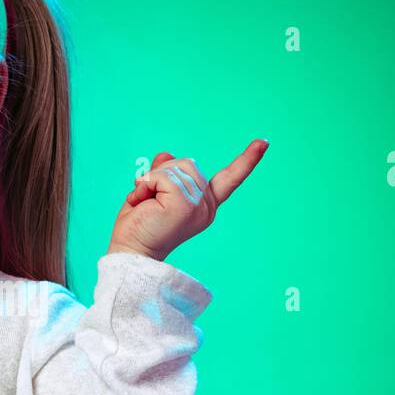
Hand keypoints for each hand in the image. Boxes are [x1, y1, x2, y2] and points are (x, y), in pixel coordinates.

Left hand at [108, 139, 269, 260]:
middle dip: (162, 174)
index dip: (246, 160)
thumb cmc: (139, 225)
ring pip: (176, 166)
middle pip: (189, 163)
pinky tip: (141, 201)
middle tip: (148, 200)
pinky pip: (162, 176)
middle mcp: (206, 207)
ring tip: (145, 202)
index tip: (263, 143)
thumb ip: (164, 173)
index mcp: (205, 205)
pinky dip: (146, 183)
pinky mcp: (185, 205)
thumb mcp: (152, 191)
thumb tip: (166, 154)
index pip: (230, 179)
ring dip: (152, 179)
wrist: (130, 252)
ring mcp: (198, 206)